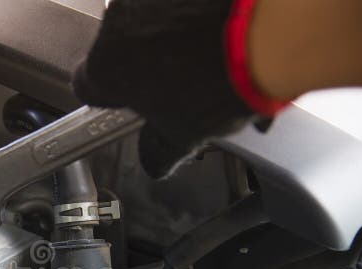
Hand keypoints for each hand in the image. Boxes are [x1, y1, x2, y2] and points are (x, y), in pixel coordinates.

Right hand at [73, 0, 287, 177]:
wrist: (272, 27)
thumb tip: (154, 161)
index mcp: (109, 66)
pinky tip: (224, 26)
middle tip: (187, 81)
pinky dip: (196, 10)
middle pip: (124, 47)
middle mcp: (118, 20)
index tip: (131, 101)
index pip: (89, 85)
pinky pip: (182, 0)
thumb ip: (159, 150)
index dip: (111, 96)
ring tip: (215, 52)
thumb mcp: (188, 134)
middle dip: (150, 64)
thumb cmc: (224, 78)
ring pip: (154, 18)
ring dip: (174, 33)